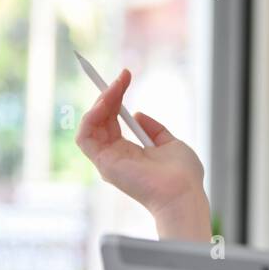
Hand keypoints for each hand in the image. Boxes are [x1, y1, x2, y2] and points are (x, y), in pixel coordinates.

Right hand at [75, 68, 206, 225]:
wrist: (183, 192)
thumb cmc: (183, 176)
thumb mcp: (171, 144)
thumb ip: (155, 130)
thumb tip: (139, 115)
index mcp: (129, 153)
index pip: (112, 121)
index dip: (115, 99)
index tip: (124, 78)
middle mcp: (115, 157)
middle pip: (101, 119)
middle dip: (110, 94)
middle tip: (123, 77)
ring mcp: (108, 161)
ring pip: (91, 125)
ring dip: (101, 102)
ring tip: (115, 88)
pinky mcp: (103, 164)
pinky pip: (85, 136)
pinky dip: (91, 116)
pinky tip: (106, 102)